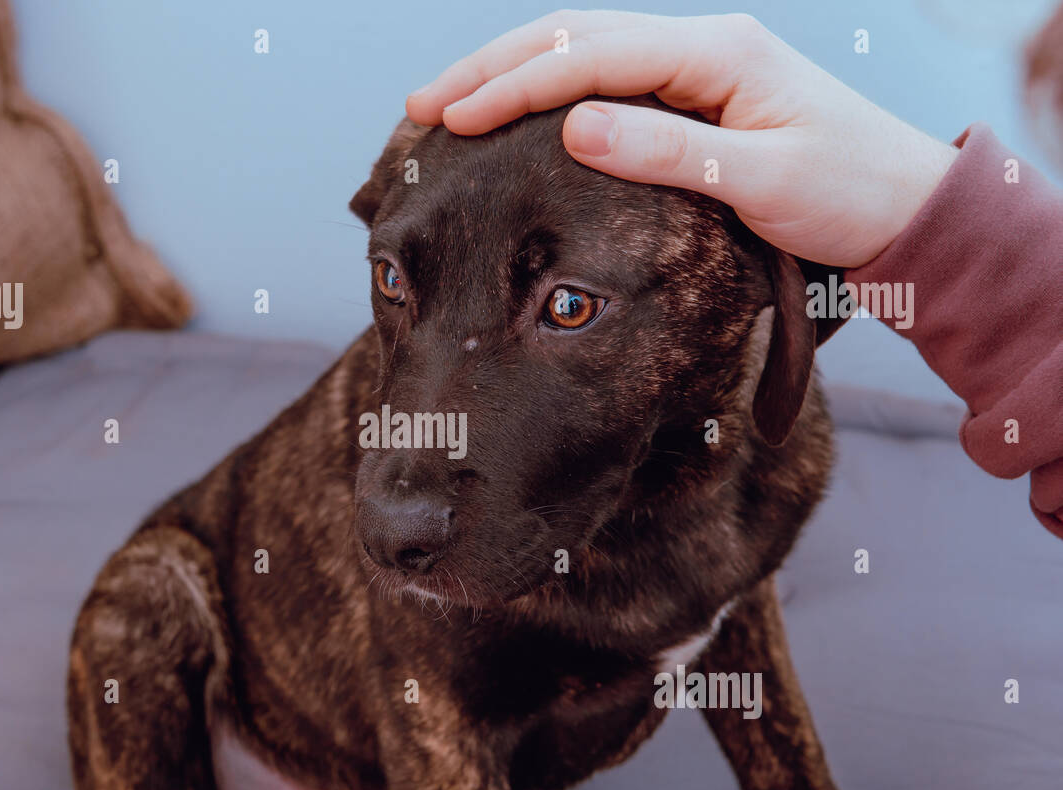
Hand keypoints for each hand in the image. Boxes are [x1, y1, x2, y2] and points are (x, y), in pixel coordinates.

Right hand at [406, 11, 957, 267]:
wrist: (908, 209)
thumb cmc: (850, 193)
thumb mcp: (761, 178)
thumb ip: (668, 150)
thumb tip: (573, 125)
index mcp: (717, 53)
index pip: (592, 55)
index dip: (515, 84)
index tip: (452, 115)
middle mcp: (702, 49)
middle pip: (576, 40)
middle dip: (494, 69)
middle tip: (423, 103)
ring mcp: (697, 72)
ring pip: (585, 58)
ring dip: (514, 78)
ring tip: (450, 105)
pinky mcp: (696, 104)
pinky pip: (609, 88)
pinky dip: (552, 99)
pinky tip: (518, 118)